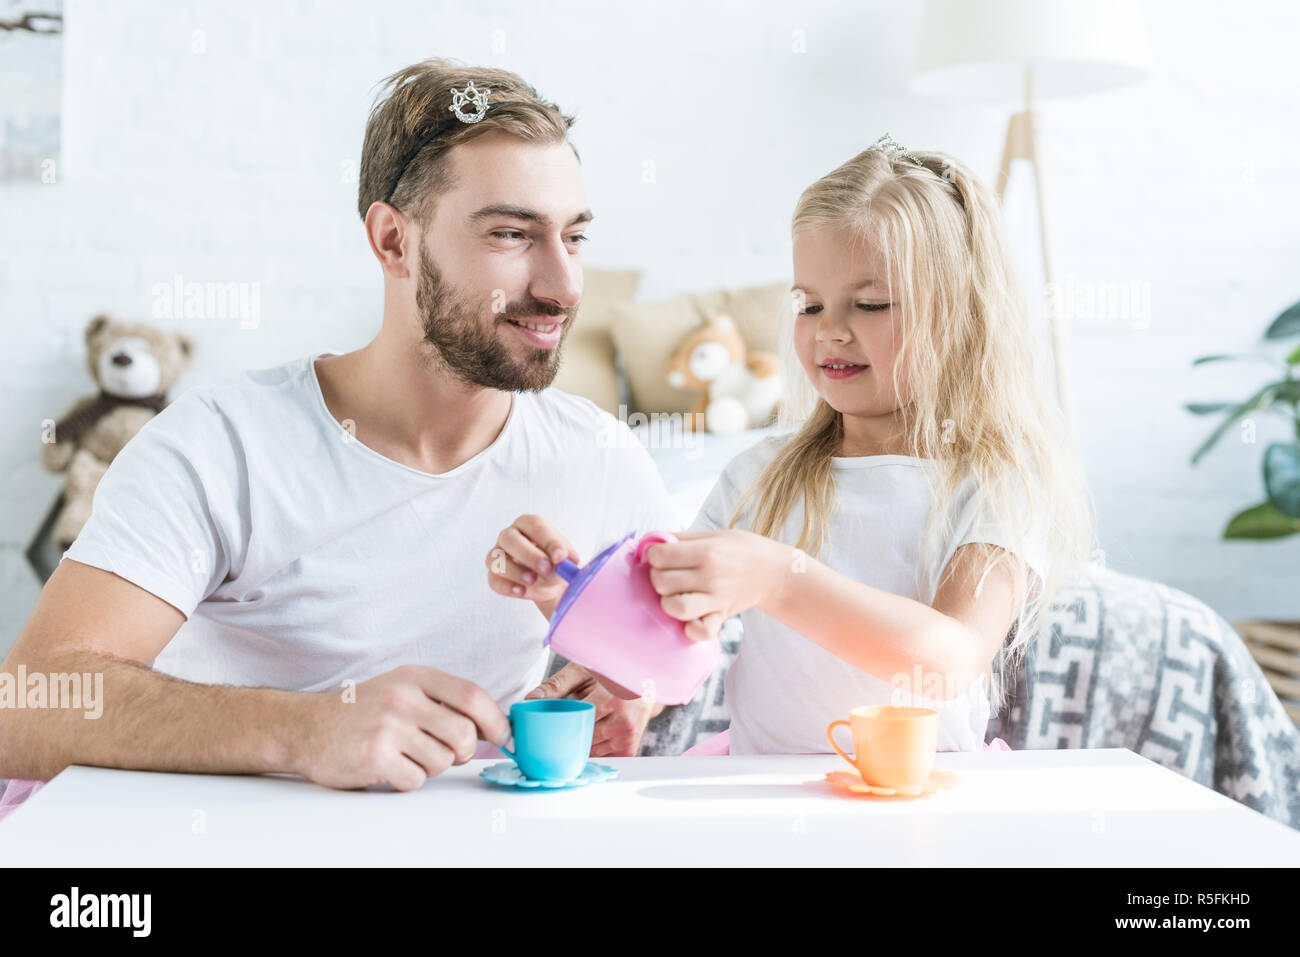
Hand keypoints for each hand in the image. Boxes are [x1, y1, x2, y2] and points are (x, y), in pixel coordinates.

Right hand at [296, 664, 510, 791]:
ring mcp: (387, 727)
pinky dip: (408, 779)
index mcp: (414, 677)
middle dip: (463, 751)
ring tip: (407, 754)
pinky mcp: (374, 756)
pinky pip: (416, 779)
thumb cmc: (363, 711)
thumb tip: (492, 724)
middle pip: (464, 734)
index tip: (502, 736)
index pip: (472, 696)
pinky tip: (390, 766)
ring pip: (442, 761)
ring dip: (431, 766)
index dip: (495, 720)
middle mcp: (402, 698)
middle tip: (445, 751)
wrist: (307, 728)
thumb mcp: (402, 688)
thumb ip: (443, 699)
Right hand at [486, 514, 579, 616]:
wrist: (551, 583)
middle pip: (510, 538)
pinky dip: (508, 587)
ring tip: (533, 580)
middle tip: (546, 568)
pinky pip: (495, 580)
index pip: (534, 525)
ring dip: (516, 572)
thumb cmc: (556, 563)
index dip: (547, 540)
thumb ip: (564, 557)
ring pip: (498, 560)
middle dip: (529, 555)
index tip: (561, 556)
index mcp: (528, 524)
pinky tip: (522, 591)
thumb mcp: (565, 558)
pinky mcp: (494, 575)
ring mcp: (498, 555)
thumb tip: (561, 558)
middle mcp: (509, 536)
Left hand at [527, 662, 664, 757]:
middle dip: (566, 736)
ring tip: (573, 729)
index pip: (578, 722)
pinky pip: (601, 757)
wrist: (645, 682)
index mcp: (614, 699)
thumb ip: (556, 686)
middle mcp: (624, 722)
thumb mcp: (583, 671)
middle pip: (583, 740)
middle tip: (552, 729)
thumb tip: (529, 700)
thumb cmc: (611, 674)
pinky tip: (587, 737)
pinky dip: (591, 749)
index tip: (544, 726)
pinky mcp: (629, 749)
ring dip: (578, 743)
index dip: (559, 725)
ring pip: (590, 752)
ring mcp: (628, 738)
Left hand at [644, 530, 791, 640]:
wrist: (775, 572)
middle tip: (668, 574)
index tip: (661, 556)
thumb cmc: (741, 550)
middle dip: (657, 577)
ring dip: (667, 602)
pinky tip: (689, 618)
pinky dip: (690, 629)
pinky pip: (700, 632)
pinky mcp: (722, 616)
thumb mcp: (713, 535)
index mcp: (706, 551)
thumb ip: (680, 538)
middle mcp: (710, 575)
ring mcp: (716, 598)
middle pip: (661, 581)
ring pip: (675, 607)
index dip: (653, 555)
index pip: (659, 556)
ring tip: (674, 595)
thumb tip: (648, 541)